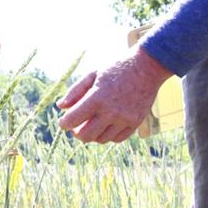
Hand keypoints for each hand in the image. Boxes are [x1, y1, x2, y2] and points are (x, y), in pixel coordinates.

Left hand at [57, 47, 171, 142]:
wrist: (147, 67)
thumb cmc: (116, 69)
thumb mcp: (92, 74)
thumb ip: (75, 91)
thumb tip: (60, 106)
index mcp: (96, 98)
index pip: (72, 121)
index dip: (64, 123)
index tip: (64, 121)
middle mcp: (111, 111)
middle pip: (85, 136)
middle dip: (76, 133)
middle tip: (77, 126)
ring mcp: (124, 119)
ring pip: (101, 139)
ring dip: (93, 134)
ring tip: (92, 123)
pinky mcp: (136, 122)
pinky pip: (117, 139)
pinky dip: (108, 135)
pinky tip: (106, 125)